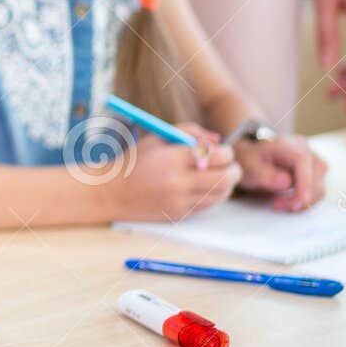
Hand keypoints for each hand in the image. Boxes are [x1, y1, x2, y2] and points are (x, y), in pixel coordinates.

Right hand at [115, 126, 241, 221]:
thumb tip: (217, 139)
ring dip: (226, 184)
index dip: (226, 152)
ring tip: (219, 177)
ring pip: (221, 194)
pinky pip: (208, 206)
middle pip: (225, 178)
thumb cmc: (136, 161)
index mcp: (172, 158)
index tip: (223, 151)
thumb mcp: (158, 137)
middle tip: (230, 166)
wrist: (111, 192)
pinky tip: (204, 188)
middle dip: (234, 170)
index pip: (215, 155)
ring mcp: (179, 201)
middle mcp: (178, 181)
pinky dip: (212, 196)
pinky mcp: (179, 214)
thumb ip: (190, 131)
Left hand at [234, 133, 327, 211]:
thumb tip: (286, 183)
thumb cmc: (249, 158)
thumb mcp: (247, 166)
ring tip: (279, 204)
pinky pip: (316, 189)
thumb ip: (263, 173)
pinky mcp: (313, 172)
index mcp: (288, 144)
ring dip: (303, 200)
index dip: (303, 185)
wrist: (250, 155)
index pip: (303, 162)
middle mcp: (305, 149)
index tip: (295, 204)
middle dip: (300, 197)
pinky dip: (305, 199)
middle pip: (316, 176)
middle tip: (276, 205)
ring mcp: (311, 160)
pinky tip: (288, 201)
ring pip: (319, 185)